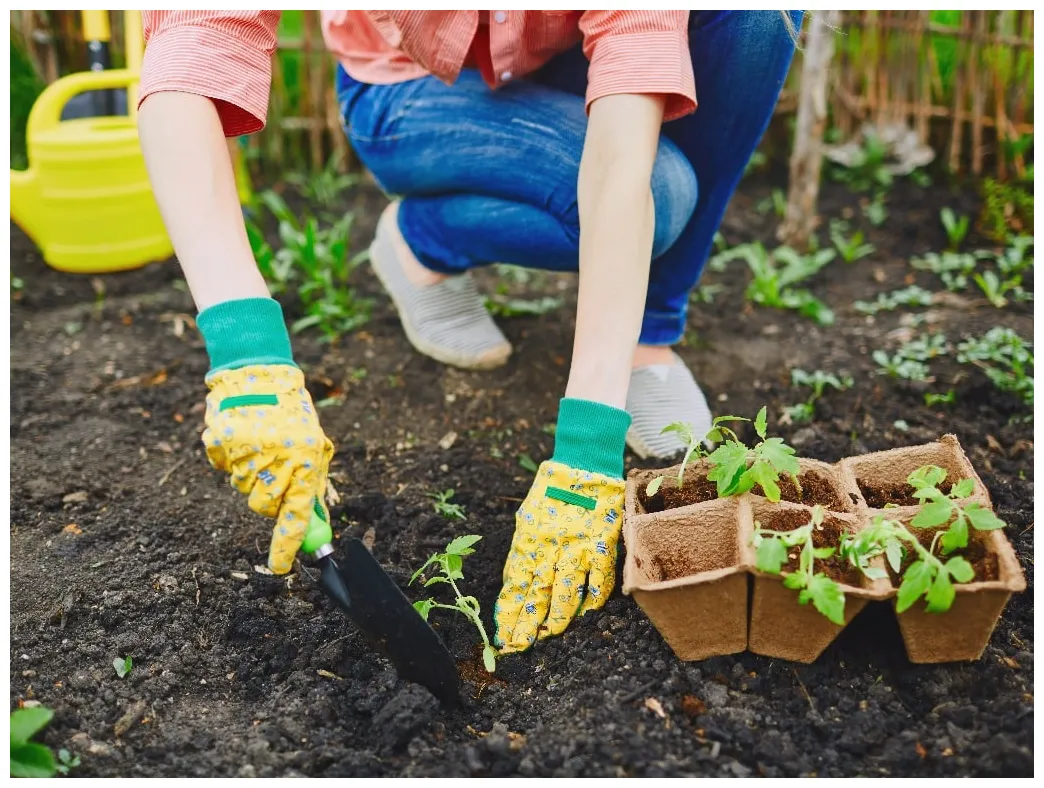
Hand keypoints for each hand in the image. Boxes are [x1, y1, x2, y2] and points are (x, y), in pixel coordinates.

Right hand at [202, 364, 333, 573]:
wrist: (260, 372)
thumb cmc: (293, 414)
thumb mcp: (314, 447)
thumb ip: (312, 487)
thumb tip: (315, 527)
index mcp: (305, 459)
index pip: (295, 514)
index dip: (286, 545)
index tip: (279, 568)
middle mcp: (276, 456)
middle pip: (263, 507)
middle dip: (267, 499)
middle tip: (272, 472)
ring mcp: (245, 450)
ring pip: (242, 488)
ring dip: (250, 476)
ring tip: (259, 445)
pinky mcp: (220, 441)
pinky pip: (222, 467)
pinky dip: (230, 458)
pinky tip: (241, 437)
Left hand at [494, 460, 624, 652]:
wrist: (583, 464)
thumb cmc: (551, 491)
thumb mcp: (528, 519)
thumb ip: (523, 551)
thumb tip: (515, 582)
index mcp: (530, 541)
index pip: (515, 585)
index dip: (508, 612)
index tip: (501, 636)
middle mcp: (551, 548)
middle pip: (537, 594)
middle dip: (526, 624)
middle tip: (518, 648)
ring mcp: (578, 547)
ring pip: (566, 591)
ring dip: (557, 618)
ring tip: (547, 637)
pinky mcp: (602, 544)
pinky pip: (599, 579)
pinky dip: (593, 598)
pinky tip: (586, 614)